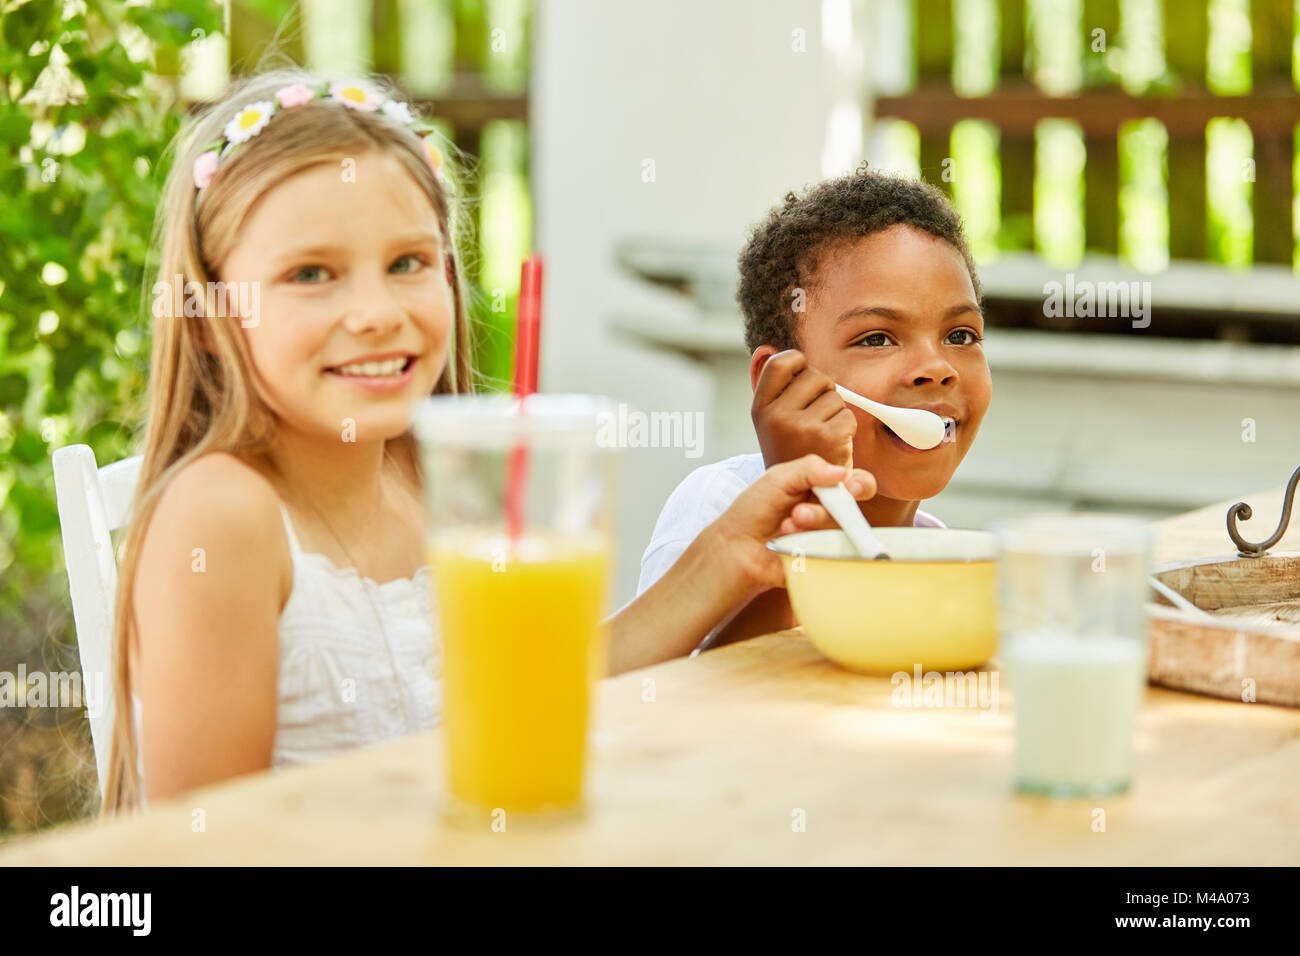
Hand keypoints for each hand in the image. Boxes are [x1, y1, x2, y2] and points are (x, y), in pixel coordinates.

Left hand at [709, 454, 876, 591]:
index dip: (861, 485)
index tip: (851, 488)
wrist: (736, 546)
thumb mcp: (777, 478)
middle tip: (799, 513)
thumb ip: (809, 468)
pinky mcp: (823, 561)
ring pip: (840, 534)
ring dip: (811, 528)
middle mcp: (829, 512)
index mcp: (822, 488)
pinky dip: (810, 549)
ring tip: (785, 527)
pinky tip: (789, 546)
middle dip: (825, 511)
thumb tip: (842, 473)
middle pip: (851, 511)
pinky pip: (833, 557)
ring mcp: (827, 538)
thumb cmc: (754, 511)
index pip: (857, 483)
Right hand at [752, 349, 856, 469]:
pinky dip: (847, 428)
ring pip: (835, 396)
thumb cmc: (790, 449)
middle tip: (815, 417)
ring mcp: (801, 426)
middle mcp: (777, 415)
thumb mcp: (770, 417)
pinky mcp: (827, 437)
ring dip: (835, 412)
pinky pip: (848, 415)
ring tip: (822, 434)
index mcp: (760, 407)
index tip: (802, 377)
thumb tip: (765, 346)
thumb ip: (771, 384)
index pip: (780, 362)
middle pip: (816, 376)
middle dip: (823, 391)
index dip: (798, 362)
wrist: (799, 495)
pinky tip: (834, 444)